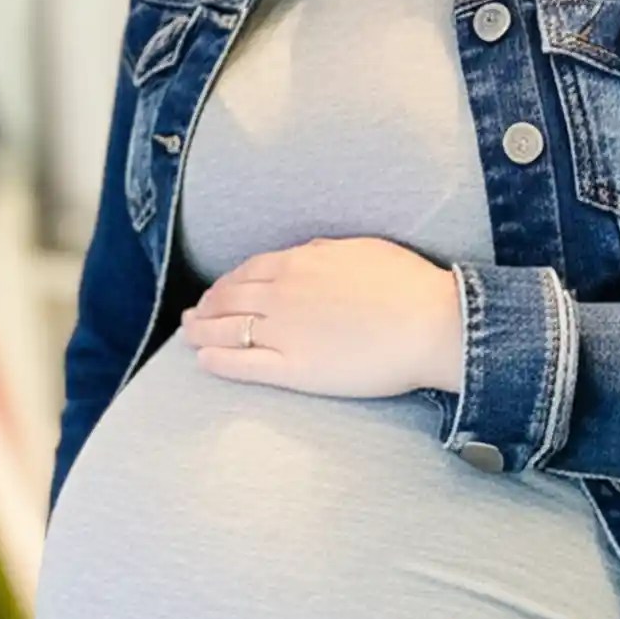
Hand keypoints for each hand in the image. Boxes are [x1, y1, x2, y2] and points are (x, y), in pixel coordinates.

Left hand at [182, 237, 463, 396]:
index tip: (218, 292)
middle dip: (205, 306)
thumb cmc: (408, 285)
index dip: (226, 283)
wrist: (430, 323)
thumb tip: (308, 252)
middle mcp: (282, 293)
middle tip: (193, 315)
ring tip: (189, 336)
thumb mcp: (362, 249)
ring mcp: (284, 332)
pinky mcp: (294, 368)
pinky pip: (243, 364)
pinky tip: (202, 362)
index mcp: (299, 262)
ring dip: (200, 332)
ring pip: (226, 329)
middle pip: (227, 299)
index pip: (246, 271)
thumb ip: (327, 251)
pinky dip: (217, 361)